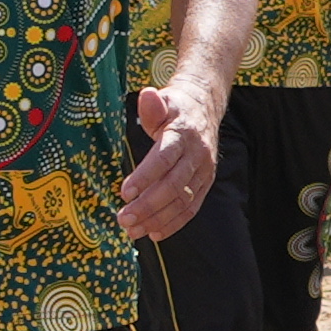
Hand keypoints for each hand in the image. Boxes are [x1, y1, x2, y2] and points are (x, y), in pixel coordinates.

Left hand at [120, 80, 220, 240]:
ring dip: (158, 219)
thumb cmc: (176, 106)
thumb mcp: (163, 99)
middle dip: (147, 205)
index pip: (164, 158)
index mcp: (183, 133)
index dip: (145, 177)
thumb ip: (152, 105)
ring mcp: (204, 170)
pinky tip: (154, 233)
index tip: (124, 193)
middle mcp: (197, 154)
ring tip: (133, 231)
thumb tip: (147, 96)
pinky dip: (174, 223)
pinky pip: (192, 207)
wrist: (205, 107)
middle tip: (123, 219)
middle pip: (173, 185)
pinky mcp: (206, 182)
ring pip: (183, 200)